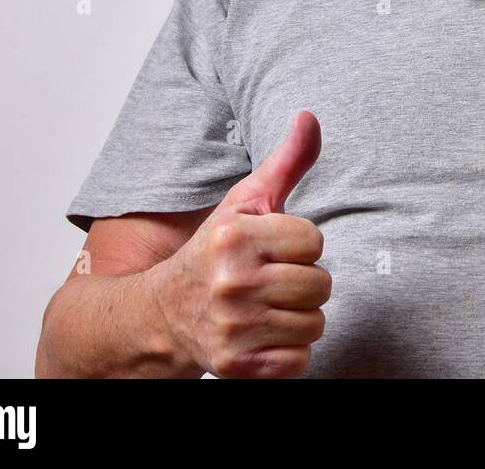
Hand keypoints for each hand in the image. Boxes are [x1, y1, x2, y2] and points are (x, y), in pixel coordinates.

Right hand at [151, 111, 329, 378]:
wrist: (163, 316)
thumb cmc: (215, 252)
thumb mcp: (245, 202)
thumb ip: (286, 162)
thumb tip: (310, 117)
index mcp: (235, 237)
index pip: (315, 241)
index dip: (300, 245)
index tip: (272, 249)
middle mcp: (232, 282)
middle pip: (320, 284)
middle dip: (302, 282)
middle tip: (270, 281)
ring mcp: (234, 327)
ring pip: (315, 322)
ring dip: (298, 317)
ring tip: (267, 307)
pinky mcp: (238, 367)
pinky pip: (301, 359)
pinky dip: (288, 351)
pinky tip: (263, 335)